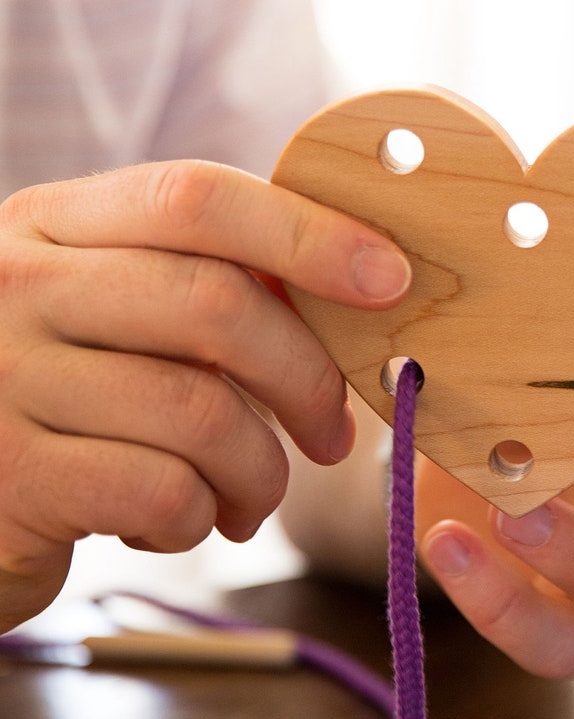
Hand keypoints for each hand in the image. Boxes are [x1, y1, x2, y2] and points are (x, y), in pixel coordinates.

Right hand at [0, 161, 409, 633]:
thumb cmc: (53, 402)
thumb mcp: (100, 314)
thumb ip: (194, 287)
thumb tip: (356, 287)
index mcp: (50, 224)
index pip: (196, 196)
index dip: (307, 233)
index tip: (389, 277)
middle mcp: (17, 286)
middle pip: (215, 303)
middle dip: (306, 377)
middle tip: (332, 435)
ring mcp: (5, 380)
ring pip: (202, 412)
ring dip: (260, 470)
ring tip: (250, 497)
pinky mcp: (14, 479)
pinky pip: (162, 491)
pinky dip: (200, 519)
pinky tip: (179, 522)